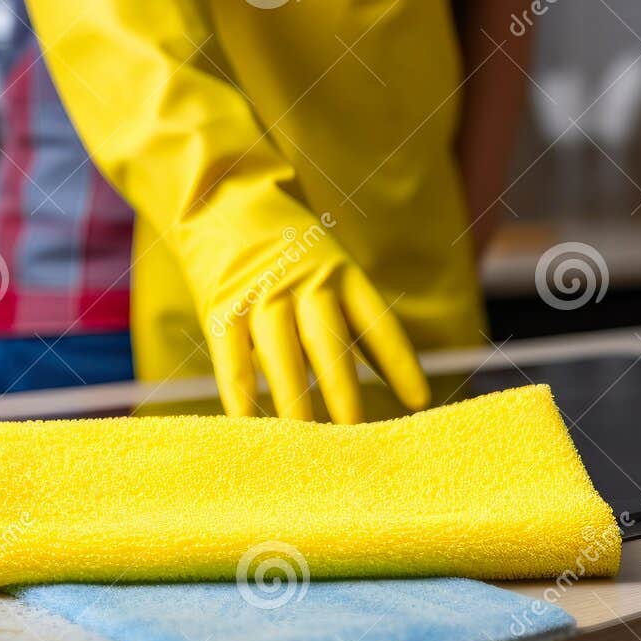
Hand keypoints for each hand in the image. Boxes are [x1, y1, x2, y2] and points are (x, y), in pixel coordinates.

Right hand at [202, 222, 429, 422]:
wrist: (224, 198)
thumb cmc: (292, 251)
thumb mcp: (334, 270)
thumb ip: (357, 322)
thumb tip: (399, 384)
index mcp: (342, 273)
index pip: (376, 322)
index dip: (398, 363)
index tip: (418, 402)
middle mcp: (304, 282)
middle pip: (327, 342)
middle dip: (342, 390)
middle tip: (356, 434)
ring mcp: (261, 294)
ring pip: (281, 353)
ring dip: (293, 400)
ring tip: (304, 442)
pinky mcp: (222, 307)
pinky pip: (232, 357)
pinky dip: (240, 393)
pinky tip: (248, 425)